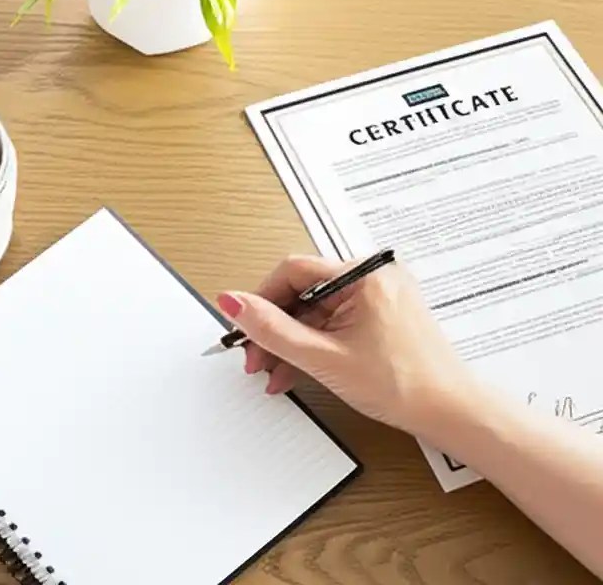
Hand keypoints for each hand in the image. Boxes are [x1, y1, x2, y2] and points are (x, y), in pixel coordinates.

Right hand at [216, 255, 478, 436]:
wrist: (451, 413)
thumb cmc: (404, 385)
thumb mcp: (322, 357)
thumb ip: (271, 328)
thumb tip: (233, 302)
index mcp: (363, 276)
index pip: (291, 271)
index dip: (260, 299)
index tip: (242, 326)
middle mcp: (373, 278)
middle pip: (301, 292)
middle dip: (273, 329)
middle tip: (254, 358)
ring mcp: (378, 297)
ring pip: (315, 312)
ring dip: (290, 342)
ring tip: (272, 372)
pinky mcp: (381, 317)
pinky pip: (333, 323)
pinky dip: (312, 345)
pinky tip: (295, 371)